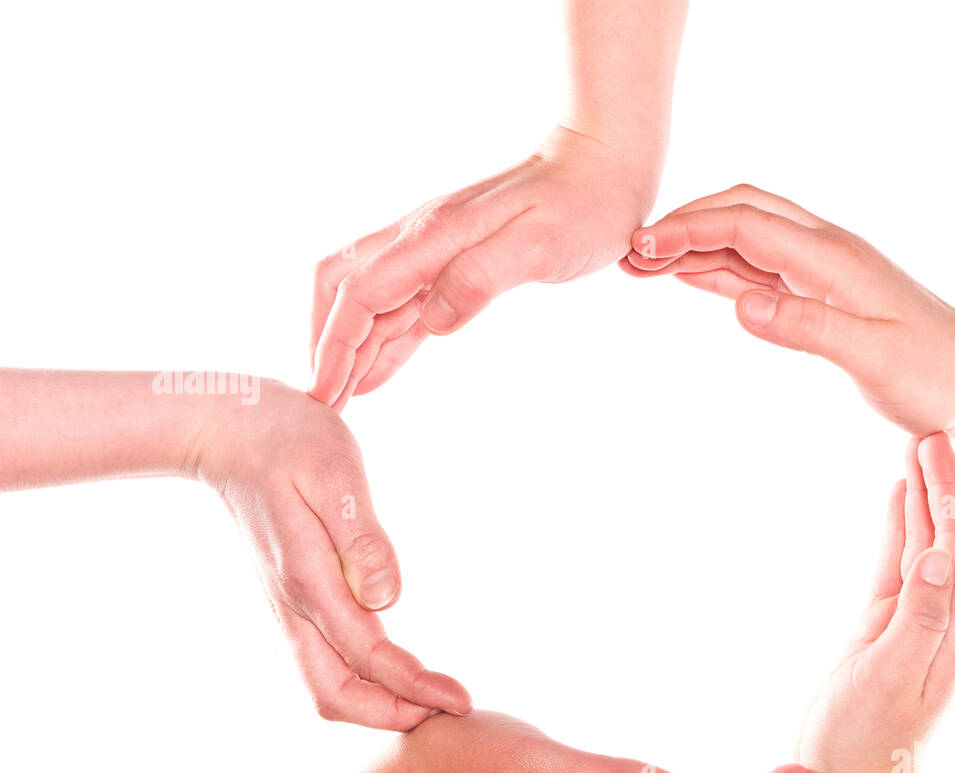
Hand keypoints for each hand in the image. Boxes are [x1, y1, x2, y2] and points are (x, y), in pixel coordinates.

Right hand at [193, 379, 469, 727]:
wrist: (229, 431)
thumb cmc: (290, 441)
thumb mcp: (334, 472)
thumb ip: (361, 538)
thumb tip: (387, 598)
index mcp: (308, 579)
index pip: (367, 655)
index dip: (415, 686)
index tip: (461, 701)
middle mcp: (294, 605)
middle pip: (334, 696)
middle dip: (392, 715)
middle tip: (449, 708)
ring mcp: (289, 607)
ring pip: (325, 684)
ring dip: (377, 704)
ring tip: (430, 699)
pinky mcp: (293, 600)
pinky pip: (325, 661)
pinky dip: (363, 680)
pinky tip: (397, 670)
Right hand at [310, 126, 658, 408]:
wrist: (605, 161)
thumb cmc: (583, 204)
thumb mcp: (540, 244)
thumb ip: (481, 277)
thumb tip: (433, 321)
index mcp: (434, 237)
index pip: (359, 295)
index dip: (334, 346)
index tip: (322, 394)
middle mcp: (422, 240)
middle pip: (344, 292)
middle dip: (325, 345)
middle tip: (322, 402)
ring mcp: (435, 250)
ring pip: (369, 302)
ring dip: (349, 348)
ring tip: (338, 400)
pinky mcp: (455, 261)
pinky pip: (404, 306)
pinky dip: (383, 341)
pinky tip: (375, 373)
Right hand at [622, 184, 954, 435]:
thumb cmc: (933, 375)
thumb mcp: (873, 356)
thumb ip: (806, 327)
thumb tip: (739, 305)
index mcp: (831, 259)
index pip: (746, 225)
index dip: (689, 230)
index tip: (640, 248)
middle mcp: (823, 253)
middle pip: (741, 213)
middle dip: (682, 224)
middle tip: (629, 253)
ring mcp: (821, 271)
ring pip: (746, 238)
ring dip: (694, 244)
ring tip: (641, 263)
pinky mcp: (820, 293)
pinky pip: (759, 268)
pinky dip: (717, 268)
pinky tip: (690, 276)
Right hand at [798, 433, 954, 772]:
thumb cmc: (866, 740)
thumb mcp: (890, 677)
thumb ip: (920, 615)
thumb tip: (939, 555)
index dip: (952, 491)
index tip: (934, 445)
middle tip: (933, 436)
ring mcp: (928, 624)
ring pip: (939, 545)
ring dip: (934, 498)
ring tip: (919, 452)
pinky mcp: (897, 629)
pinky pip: (906, 565)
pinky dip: (907, 527)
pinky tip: (899, 499)